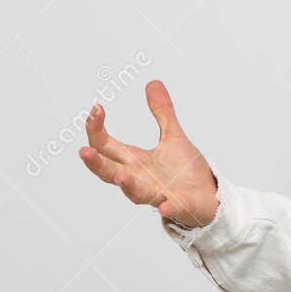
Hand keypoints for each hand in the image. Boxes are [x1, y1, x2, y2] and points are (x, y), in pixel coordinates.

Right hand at [80, 80, 219, 227]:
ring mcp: (157, 193)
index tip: (96, 108)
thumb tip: (153, 82)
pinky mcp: (178, 205)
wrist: (207, 195)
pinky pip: (171, 209)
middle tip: (83, 151)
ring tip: (121, 176)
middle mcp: (139, 178)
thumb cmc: (184, 170)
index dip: (96, 129)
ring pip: (135, 193)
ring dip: (127, 185)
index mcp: (134, 160)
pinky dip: (168, 208)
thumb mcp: (172, 136)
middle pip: (109, 172)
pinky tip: (165, 207)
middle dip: (95, 162)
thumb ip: (162, 112)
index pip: (105, 145)